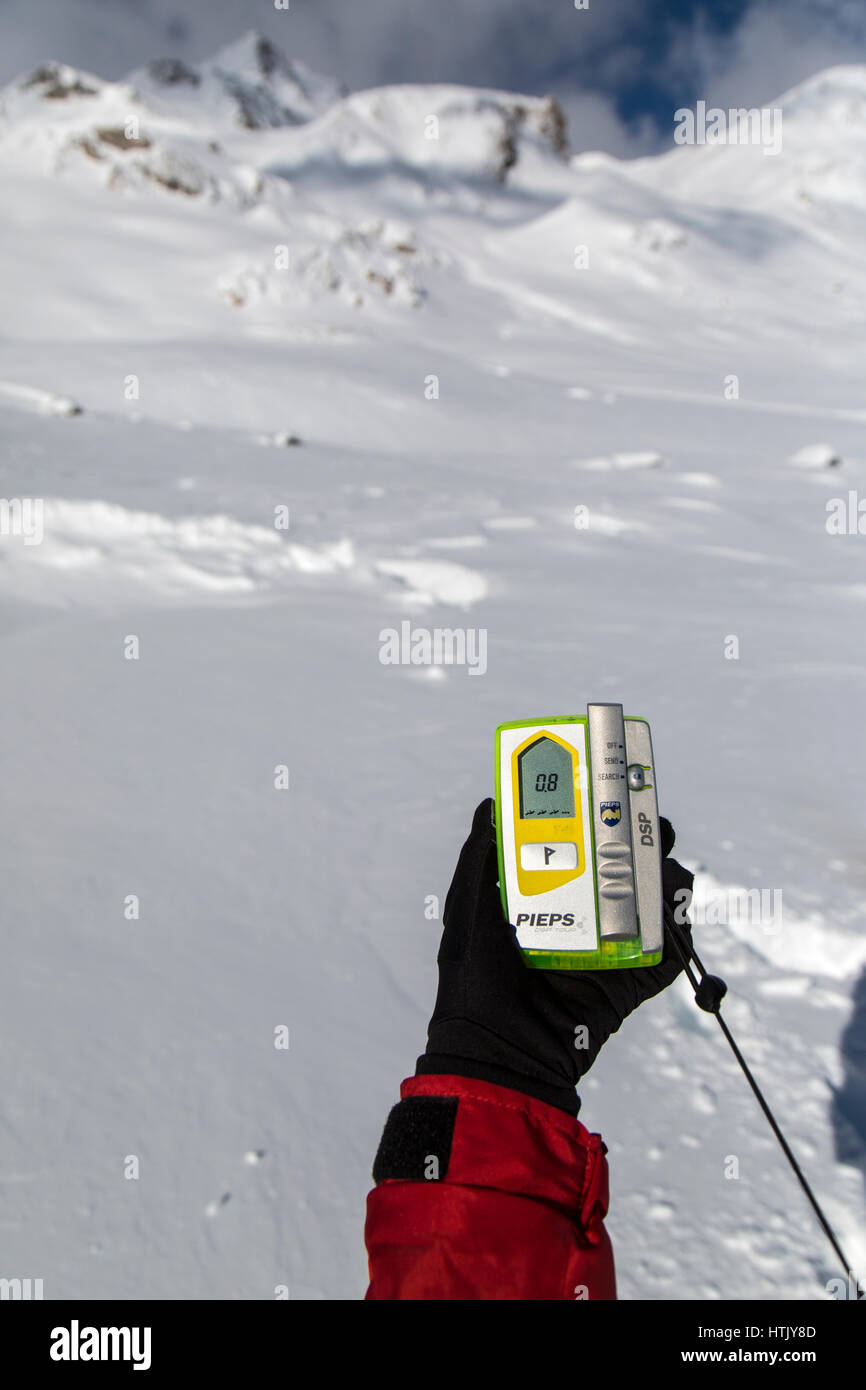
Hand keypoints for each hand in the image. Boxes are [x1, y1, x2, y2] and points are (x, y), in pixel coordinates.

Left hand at [416, 799, 694, 1114]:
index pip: (579, 849)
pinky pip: (668, 950)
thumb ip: (480, 857)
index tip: (609, 789)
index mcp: (544, 899)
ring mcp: (611, 949)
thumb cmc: (474, 979)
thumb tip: (492, 803)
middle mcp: (582, 918)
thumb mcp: (469, 908)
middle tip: (647, 820)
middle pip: (624, 868)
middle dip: (642, 840)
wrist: (500, 1049)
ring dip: (666, 875)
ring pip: (652, 901)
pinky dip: (678, 927)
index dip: (597, 820)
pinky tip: (673, 906)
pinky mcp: (632, 980)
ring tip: (663, 859)